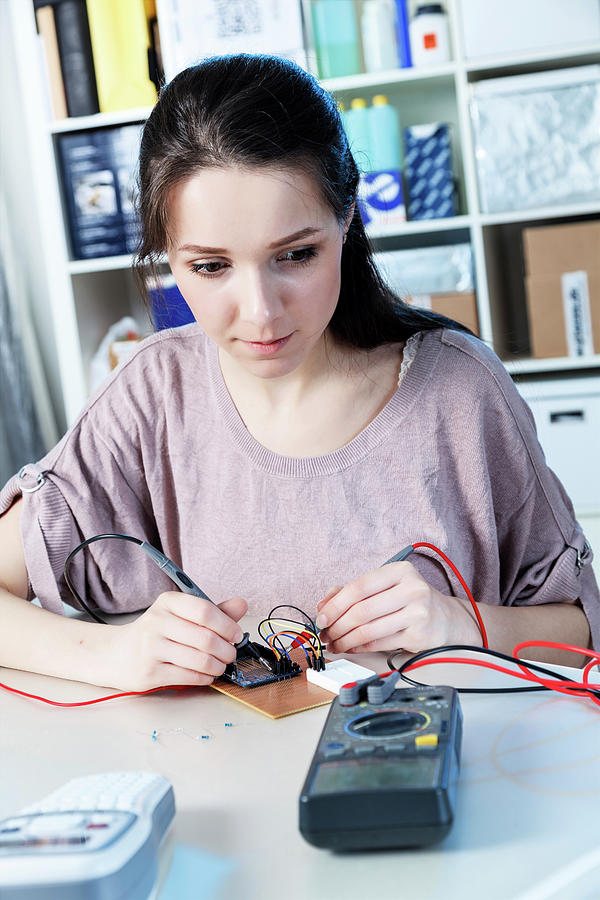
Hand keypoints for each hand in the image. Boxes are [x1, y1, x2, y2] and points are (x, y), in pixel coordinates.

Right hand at [108, 593, 246, 690]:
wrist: (116, 654)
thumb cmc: (156, 633)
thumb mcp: (180, 615)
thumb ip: (212, 611)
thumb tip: (241, 604)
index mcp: (168, 602)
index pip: (204, 610)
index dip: (227, 625)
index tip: (236, 634)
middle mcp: (157, 622)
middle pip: (205, 638)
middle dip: (226, 650)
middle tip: (231, 654)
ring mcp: (151, 648)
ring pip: (199, 660)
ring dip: (218, 666)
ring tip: (220, 665)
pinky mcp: (149, 672)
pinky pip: (188, 676)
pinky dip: (204, 677)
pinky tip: (206, 674)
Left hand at [316, 562, 479, 654]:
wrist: (444, 618)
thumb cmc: (408, 600)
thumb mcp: (384, 588)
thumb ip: (351, 591)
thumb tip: (323, 605)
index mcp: (400, 571)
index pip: (358, 587)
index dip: (335, 605)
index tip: (321, 618)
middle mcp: (412, 589)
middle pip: (362, 610)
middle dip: (337, 626)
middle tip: (325, 635)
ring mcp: (418, 613)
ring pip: (369, 630)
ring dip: (346, 640)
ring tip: (335, 644)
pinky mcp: (419, 635)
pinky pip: (380, 644)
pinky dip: (360, 648)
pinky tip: (351, 647)